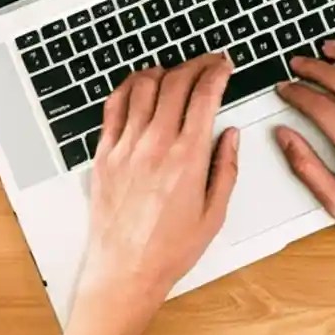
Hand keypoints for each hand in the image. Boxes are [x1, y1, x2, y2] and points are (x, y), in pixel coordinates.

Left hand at [75, 54, 238, 319]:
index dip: (217, 71)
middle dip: (196, 64)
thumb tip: (230, 136)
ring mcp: (126, 148)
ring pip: (143, 87)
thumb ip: (226, 168)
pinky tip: (140, 85)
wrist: (125, 272)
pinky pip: (114, 107)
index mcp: (188, 159)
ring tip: (175, 71)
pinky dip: (129, 87)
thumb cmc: (168, 250)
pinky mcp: (104, 155)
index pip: (205, 95)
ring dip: (163, 70)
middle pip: (176, 82)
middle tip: (207, 63)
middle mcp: (155, 146)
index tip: (224, 65)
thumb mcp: (215, 213)